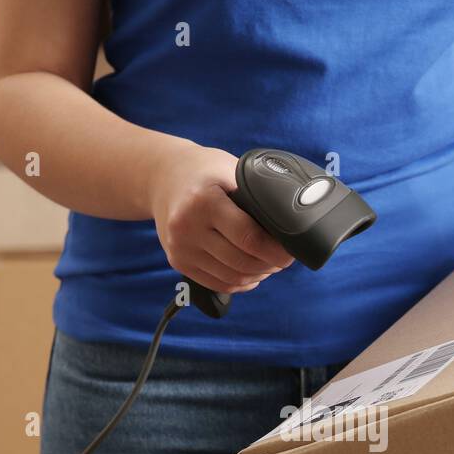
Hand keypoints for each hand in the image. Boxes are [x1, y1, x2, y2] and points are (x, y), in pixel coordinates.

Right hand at [148, 144, 292, 293]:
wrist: (161, 177)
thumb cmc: (205, 171)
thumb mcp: (230, 170)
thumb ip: (255, 194)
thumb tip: (290, 221)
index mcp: (204, 201)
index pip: (248, 237)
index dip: (275, 251)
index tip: (292, 251)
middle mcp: (187, 227)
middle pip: (241, 262)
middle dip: (270, 265)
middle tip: (285, 258)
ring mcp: (180, 248)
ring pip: (231, 277)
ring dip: (257, 275)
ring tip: (270, 265)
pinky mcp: (177, 262)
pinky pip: (217, 283)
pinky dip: (240, 283)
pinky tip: (252, 274)